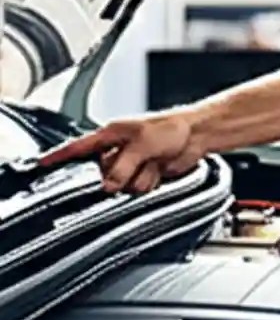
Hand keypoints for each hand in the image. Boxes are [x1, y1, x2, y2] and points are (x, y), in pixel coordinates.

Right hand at [38, 111, 204, 193]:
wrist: (196, 136)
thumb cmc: (172, 128)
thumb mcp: (143, 143)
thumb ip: (123, 165)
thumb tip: (108, 185)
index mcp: (110, 136)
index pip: (78, 148)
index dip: (59, 157)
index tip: (42, 164)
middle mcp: (117, 152)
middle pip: (103, 176)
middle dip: (121, 174)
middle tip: (140, 160)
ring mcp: (130, 166)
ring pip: (122, 187)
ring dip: (140, 177)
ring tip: (153, 162)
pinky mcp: (143, 176)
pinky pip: (138, 190)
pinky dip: (150, 183)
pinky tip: (159, 169)